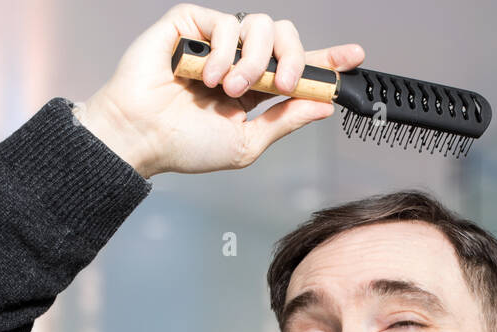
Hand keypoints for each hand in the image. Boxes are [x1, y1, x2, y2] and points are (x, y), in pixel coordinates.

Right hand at [74, 4, 364, 177]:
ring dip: (254, 61)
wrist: (142, 137)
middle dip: (295, 59)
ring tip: (230, 90)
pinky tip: (207, 77)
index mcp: (256, 89)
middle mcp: (239, 60)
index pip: (298, 68)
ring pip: (262, 26)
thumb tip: (323, 106)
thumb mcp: (247, 142)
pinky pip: (227, 22)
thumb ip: (285, 121)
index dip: (327, 61)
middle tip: (283, 85)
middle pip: (286, 38)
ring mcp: (216, 41)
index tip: (354, 57)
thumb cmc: (185, 145)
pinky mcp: (191, 25)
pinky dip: (224, 53)